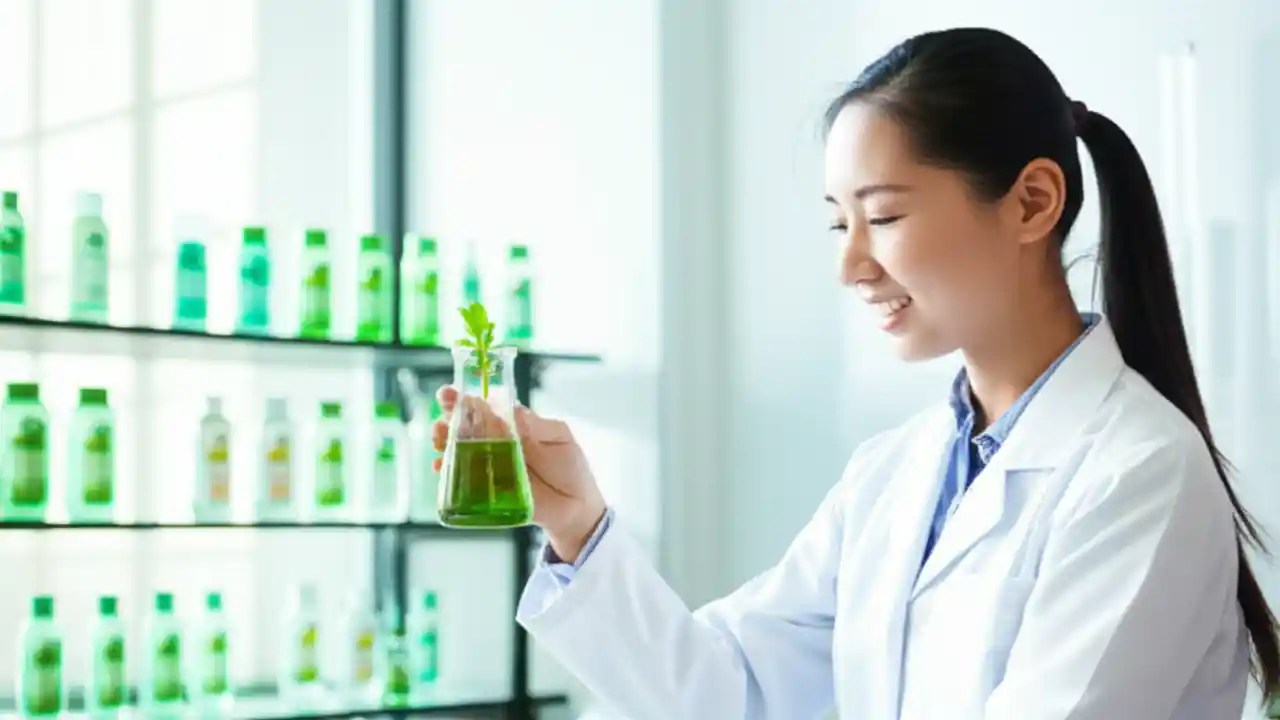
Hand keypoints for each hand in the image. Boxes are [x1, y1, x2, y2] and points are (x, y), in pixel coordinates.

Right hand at [433, 386, 606, 561]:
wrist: (576, 509)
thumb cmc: (571, 469)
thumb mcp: (559, 439)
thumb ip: (536, 427)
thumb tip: (513, 410)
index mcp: (514, 425)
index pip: (487, 407)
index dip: (467, 399)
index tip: (452, 395)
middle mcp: (497, 442)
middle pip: (466, 426)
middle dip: (449, 419)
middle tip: (441, 421)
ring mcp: (490, 466)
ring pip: (459, 450)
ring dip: (444, 442)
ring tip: (438, 440)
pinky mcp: (486, 490)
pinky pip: (462, 478)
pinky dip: (447, 472)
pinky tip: (440, 467)